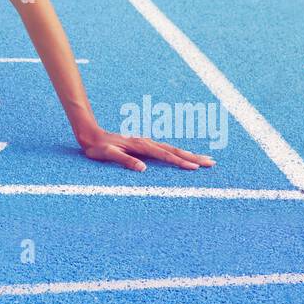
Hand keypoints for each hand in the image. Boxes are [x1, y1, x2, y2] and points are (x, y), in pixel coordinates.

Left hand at [78, 126, 216, 172]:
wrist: (91, 134)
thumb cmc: (98, 148)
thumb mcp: (108, 155)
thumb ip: (124, 160)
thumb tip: (143, 169)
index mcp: (141, 146)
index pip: (165, 155)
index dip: (180, 162)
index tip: (195, 167)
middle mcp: (147, 142)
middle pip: (174, 150)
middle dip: (193, 156)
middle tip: (212, 162)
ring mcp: (147, 143)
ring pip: (172, 149)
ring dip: (189, 154)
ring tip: (204, 159)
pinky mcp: (144, 145)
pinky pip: (166, 150)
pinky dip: (178, 153)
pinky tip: (183, 156)